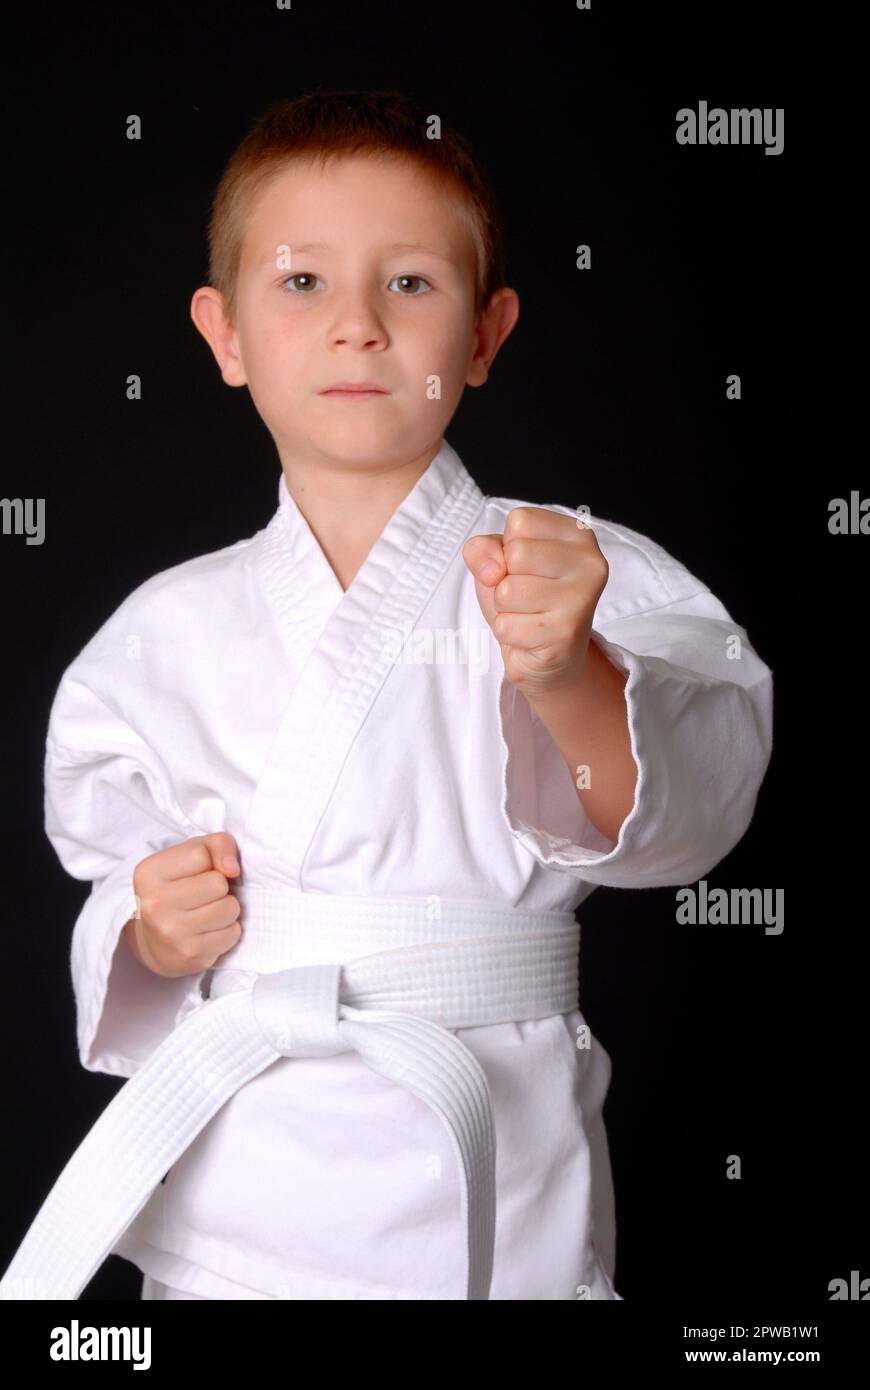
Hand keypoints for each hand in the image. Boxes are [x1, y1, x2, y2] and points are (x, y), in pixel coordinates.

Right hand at [124, 832, 242, 977]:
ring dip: (226, 908)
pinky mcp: (191, 955)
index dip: (207, 862)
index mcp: (149, 873)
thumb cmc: (179, 888)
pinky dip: (227, 930)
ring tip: (207, 911)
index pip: (200, 854)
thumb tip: (233, 869)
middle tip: (203, 896)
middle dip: (219, 887)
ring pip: (229, 908)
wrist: (155, 941)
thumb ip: (218, 845)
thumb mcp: (192, 855)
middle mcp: (154, 905)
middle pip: (218, 883)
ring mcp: (172, 933)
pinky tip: (208, 930)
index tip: (193, 874)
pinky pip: (233, 933)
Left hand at [462, 507, 608, 699]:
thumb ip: (483, 550)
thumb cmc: (526, 602)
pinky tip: (532, 635)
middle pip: (514, 553)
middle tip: (528, 597)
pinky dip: (509, 634)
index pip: (520, 521)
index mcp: (578, 534)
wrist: (549, 659)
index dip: (508, 547)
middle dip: (505, 580)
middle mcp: (589, 562)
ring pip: (507, 590)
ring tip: (529, 616)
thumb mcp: (497, 563)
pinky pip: (507, 625)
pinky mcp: (566, 632)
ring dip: (506, 609)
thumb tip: (492, 570)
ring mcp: (581, 598)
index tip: (528, 568)